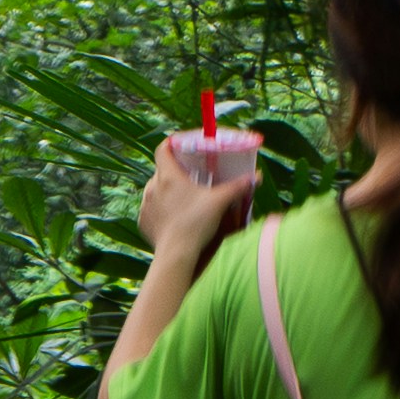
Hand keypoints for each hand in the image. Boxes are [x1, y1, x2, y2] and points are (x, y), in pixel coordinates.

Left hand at [138, 111, 259, 264]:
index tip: (179, 146)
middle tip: (190, 178)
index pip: (162, 150)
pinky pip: (151, 210)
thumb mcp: (220, 202)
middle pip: (161, 171)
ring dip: (166, 192)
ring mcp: (146, 205)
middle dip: (174, 173)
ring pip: (154, 190)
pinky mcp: (143, 222)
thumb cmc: (197, 222)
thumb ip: (237, 187)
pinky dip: (160, 211)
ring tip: (182, 200)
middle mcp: (152, 187)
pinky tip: (173, 218)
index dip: (170, 144)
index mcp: (169, 176)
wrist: (176, 254)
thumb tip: (256, 177)